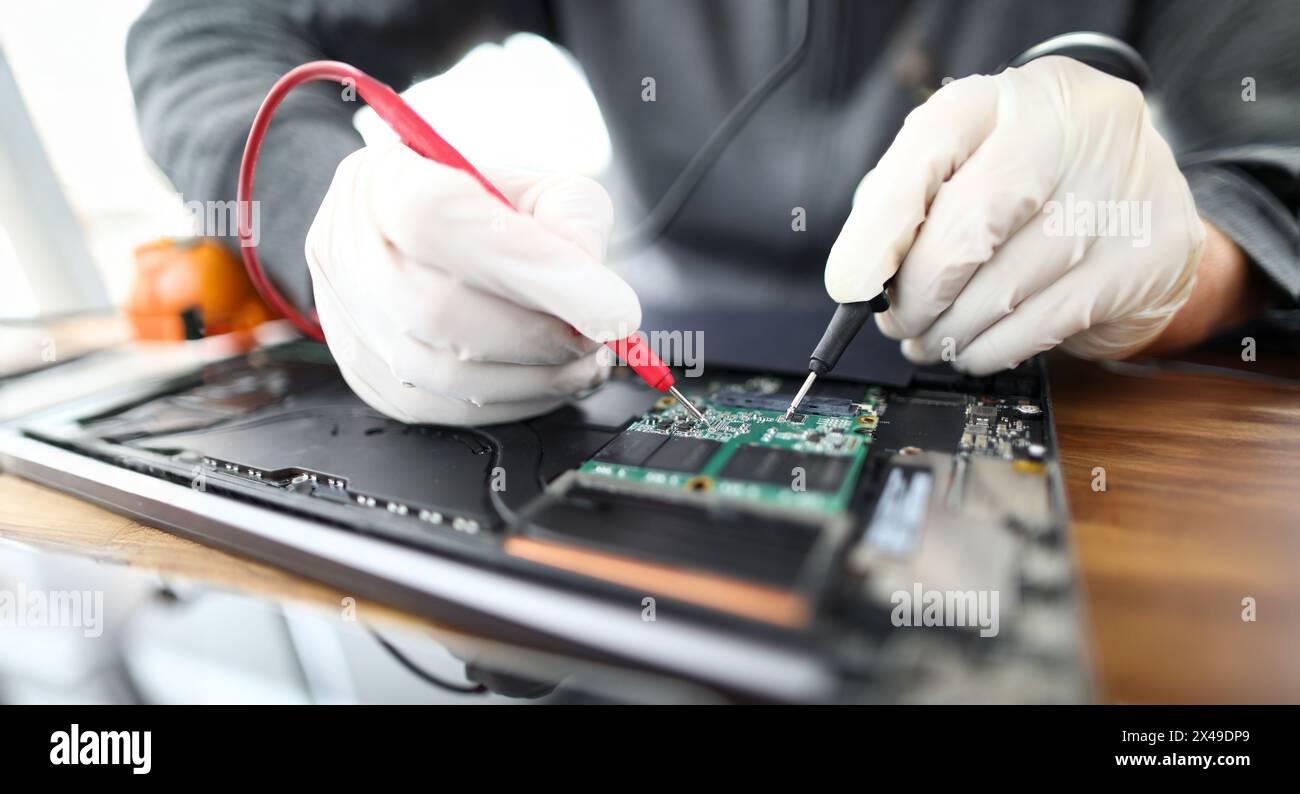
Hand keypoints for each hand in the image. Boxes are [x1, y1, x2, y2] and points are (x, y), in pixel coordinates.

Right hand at [305, 142, 639, 424]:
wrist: (405, 239)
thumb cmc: (472, 207)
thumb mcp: (531, 183)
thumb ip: (571, 216)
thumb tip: (592, 284)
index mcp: (382, 185)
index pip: (441, 221)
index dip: (535, 270)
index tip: (614, 307)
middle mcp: (350, 256)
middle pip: (443, 312)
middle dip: (545, 334)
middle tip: (603, 333)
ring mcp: (355, 328)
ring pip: (450, 375)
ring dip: (541, 376)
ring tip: (586, 356)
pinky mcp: (377, 384)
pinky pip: (455, 410)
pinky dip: (521, 400)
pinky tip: (550, 375)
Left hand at [825, 56, 1205, 374]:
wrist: (1146, 204)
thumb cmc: (1035, 187)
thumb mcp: (972, 162)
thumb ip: (913, 199)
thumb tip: (861, 273)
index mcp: (1014, 96)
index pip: (933, 143)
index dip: (883, 221)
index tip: (852, 280)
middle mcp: (1075, 130)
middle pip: (968, 229)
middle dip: (917, 294)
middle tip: (896, 320)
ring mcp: (1119, 194)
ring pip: (1001, 290)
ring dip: (949, 332)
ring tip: (932, 339)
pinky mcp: (1141, 262)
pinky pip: (1039, 326)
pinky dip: (991, 349)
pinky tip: (975, 348)